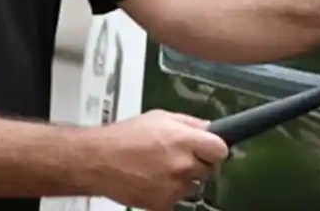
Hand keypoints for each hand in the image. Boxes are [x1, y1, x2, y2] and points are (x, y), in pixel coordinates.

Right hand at [88, 109, 228, 209]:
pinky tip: (153, 181)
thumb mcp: (158, 117)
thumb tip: (209, 128)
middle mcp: (183, 165)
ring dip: (184, 179)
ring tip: (161, 169)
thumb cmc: (124, 137)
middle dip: (198, 163)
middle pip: (210, 169)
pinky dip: (169, 193)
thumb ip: (188, 123)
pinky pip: (177, 200)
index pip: (221, 150)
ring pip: (195, 186)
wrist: (98, 161)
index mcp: (183, 140)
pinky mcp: (164, 204)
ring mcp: (175, 187)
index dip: (215, 149)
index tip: (209, 149)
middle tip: (178, 157)